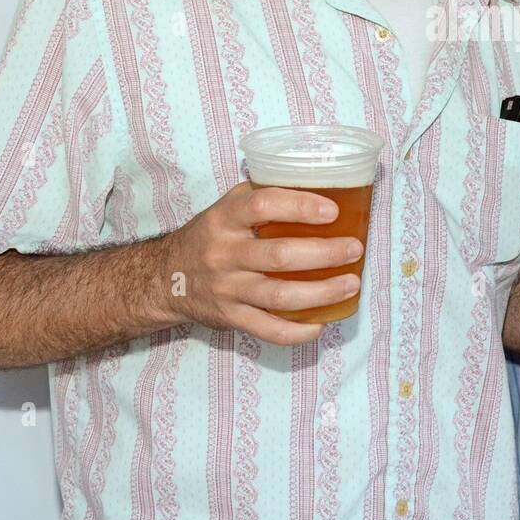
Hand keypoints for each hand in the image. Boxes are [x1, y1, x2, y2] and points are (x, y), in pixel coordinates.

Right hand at [167, 182, 363, 345]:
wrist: (165, 278)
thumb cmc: (210, 236)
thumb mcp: (227, 207)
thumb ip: (264, 197)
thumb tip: (319, 188)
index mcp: (224, 219)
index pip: (262, 205)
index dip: (300, 206)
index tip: (332, 211)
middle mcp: (223, 254)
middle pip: (279, 255)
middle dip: (324, 253)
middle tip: (354, 249)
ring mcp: (227, 289)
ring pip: (278, 296)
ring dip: (321, 293)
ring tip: (351, 284)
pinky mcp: (230, 318)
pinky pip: (267, 329)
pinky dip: (297, 331)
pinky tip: (321, 322)